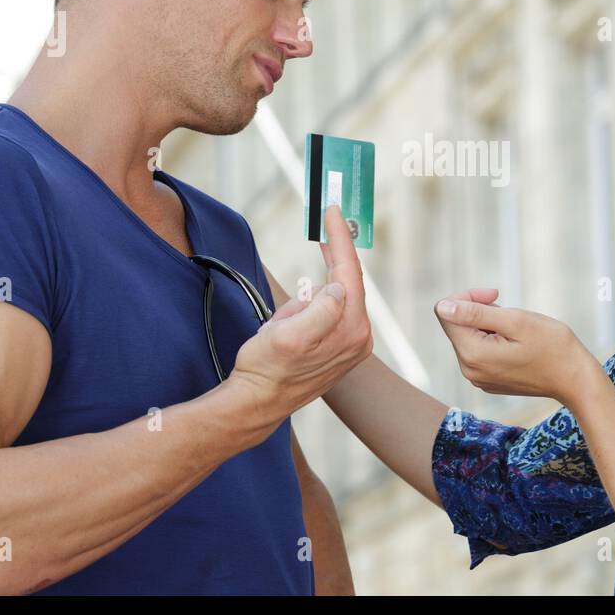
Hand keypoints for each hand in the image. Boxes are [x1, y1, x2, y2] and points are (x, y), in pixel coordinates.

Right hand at [228, 205, 372, 412]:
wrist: (256, 404)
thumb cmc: (265, 369)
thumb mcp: (286, 336)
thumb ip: (318, 310)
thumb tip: (336, 287)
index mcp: (350, 329)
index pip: (349, 272)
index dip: (340, 237)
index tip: (334, 210)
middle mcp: (359, 337)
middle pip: (348, 281)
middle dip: (332, 256)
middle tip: (327, 221)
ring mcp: (352, 344)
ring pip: (335, 296)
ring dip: (312, 292)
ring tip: (283, 319)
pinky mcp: (341, 348)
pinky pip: (331, 311)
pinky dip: (314, 304)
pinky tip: (294, 318)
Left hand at [433, 289, 598, 405]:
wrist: (575, 380)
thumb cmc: (551, 346)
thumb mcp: (515, 321)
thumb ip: (475, 313)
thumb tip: (442, 307)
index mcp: (472, 354)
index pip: (447, 312)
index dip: (468, 297)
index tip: (495, 296)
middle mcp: (469, 370)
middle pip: (457, 326)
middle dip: (479, 312)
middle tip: (510, 312)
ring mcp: (479, 378)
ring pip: (470, 338)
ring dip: (488, 326)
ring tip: (517, 331)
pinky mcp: (489, 381)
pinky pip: (481, 352)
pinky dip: (494, 341)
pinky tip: (517, 345)